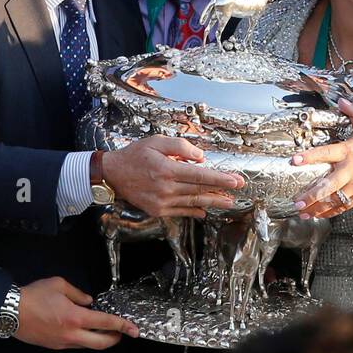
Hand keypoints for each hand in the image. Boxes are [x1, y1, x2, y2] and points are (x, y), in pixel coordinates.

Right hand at [14, 276, 138, 349]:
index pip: (106, 324)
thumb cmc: (33, 296)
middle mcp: (70, 334)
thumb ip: (78, 293)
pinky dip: (83, 339)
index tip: (133, 328)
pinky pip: (74, 344)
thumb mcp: (59, 285)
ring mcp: (61, 342)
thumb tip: (88, 301)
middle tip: (122, 332)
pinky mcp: (53, 345)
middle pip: (101, 344)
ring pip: (87, 346)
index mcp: (75, 317)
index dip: (123, 326)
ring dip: (99, 340)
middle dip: (115, 339)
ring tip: (103, 330)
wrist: (10, 311)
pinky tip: (82, 329)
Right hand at [99, 136, 242, 217]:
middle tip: (239, 189)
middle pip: (201, 190)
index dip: (221, 179)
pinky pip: (181, 211)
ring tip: (228, 202)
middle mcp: (166, 188)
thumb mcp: (157, 141)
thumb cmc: (135, 155)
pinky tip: (205, 210)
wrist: (113, 174)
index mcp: (168, 169)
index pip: (201, 175)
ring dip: (213, 202)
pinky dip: (195, 210)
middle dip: (222, 190)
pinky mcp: (157, 210)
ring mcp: (162, 202)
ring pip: (193, 202)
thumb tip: (201, 158)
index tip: (236, 180)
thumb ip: (181, 147)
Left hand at [290, 99, 352, 218]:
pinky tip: (315, 215)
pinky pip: (341, 207)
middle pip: (328, 184)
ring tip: (301, 211)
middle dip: (312, 194)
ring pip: (333, 199)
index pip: (326, 153)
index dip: (310, 156)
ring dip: (316, 207)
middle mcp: (350, 170)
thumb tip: (343, 100)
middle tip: (296, 200)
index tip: (295, 160)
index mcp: (349, 151)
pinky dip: (328, 212)